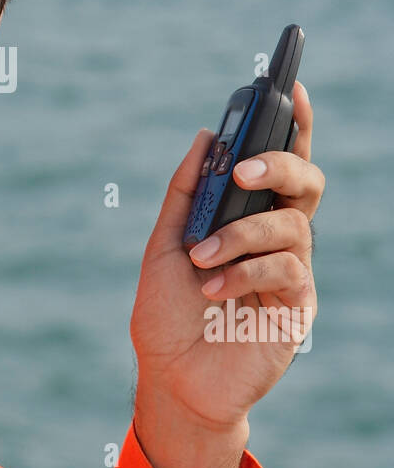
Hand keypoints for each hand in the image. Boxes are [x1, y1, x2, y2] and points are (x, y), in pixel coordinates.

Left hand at [130, 81, 323, 435]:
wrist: (171, 380)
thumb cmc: (166, 315)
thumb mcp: (162, 245)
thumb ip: (186, 193)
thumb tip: (204, 138)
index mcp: (246, 218)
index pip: (278, 163)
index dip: (293, 124)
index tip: (291, 86)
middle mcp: (275, 238)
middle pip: (304, 182)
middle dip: (278, 164)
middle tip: (242, 171)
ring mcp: (291, 271)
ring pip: (290, 224)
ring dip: (241, 235)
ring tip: (202, 259)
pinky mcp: (297, 307)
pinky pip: (286, 269)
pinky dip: (247, 271)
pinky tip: (215, 289)